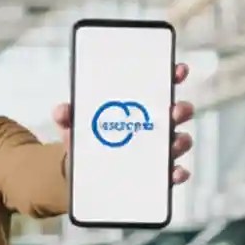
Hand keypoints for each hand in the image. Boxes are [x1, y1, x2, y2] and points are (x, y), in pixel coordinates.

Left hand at [53, 62, 195, 184]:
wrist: (79, 173)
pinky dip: (177, 172)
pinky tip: (175, 172)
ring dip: (181, 140)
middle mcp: (155, 126)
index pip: (162, 87)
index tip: (178, 70)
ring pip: (179, 142)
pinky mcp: (156, 174)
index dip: (174, 76)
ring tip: (174, 142)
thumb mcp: (73, 124)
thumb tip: (62, 110)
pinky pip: (173, 173)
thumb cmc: (83, 139)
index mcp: (139, 107)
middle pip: (177, 113)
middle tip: (174, 111)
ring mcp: (158, 150)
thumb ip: (67, 115)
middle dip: (181, 109)